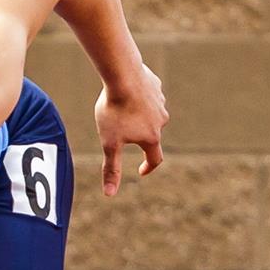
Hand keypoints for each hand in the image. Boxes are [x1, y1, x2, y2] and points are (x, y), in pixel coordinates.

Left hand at [94, 63, 167, 195]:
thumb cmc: (115, 110)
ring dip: (140, 116)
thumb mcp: (109, 143)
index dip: (147, 167)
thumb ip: (111, 168)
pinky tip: (128, 92)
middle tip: (123, 133)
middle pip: (152, 135)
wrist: (122, 74)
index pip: (154, 158)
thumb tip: (109, 194)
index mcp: (152, 137)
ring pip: (151, 114)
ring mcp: (160, 102)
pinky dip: (140, 98)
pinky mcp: (155, 85)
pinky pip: (149, 95)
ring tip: (123, 111)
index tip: (140, 170)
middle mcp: (161, 121)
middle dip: (140, 137)